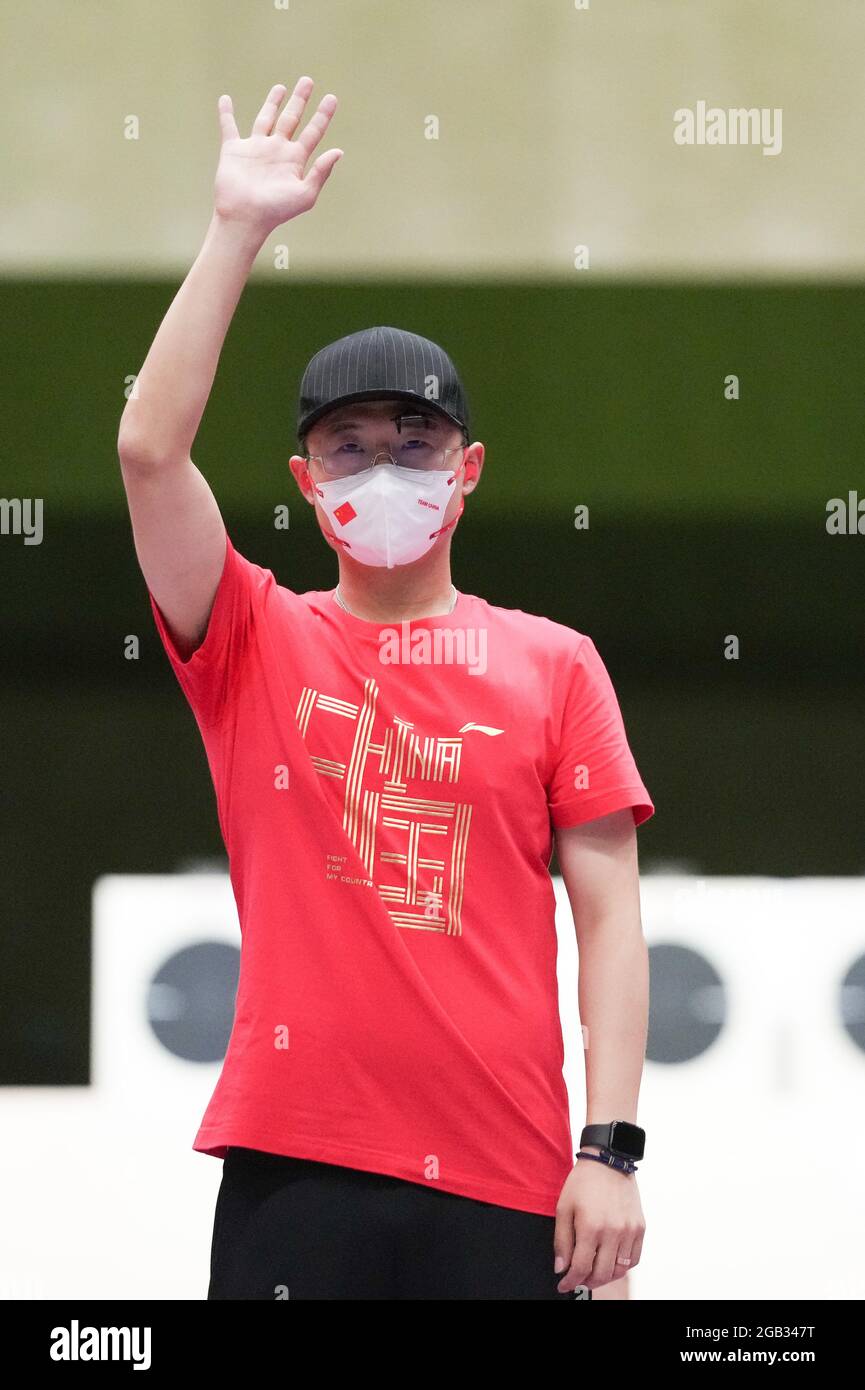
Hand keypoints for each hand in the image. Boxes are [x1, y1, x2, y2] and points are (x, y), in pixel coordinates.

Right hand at [213, 78, 341, 235]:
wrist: (245, 217)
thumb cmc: (276, 211)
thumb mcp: (305, 194)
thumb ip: (321, 172)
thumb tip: (339, 151)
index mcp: (295, 160)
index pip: (313, 132)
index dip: (323, 116)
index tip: (332, 98)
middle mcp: (277, 151)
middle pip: (291, 119)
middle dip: (300, 100)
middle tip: (308, 81)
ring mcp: (255, 149)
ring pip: (266, 118)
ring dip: (273, 102)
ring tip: (281, 87)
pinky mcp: (234, 150)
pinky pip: (229, 126)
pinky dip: (226, 113)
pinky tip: (225, 99)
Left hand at [553, 1155, 644, 1292]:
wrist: (609, 1160)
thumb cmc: (583, 1182)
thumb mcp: (564, 1207)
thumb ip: (561, 1240)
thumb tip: (561, 1268)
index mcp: (591, 1226)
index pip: (581, 1268)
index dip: (570, 1281)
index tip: (564, 1285)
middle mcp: (613, 1231)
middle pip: (601, 1274)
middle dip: (586, 1281)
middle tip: (578, 1279)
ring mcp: (629, 1230)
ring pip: (619, 1270)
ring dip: (605, 1277)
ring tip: (593, 1272)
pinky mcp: (640, 1227)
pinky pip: (634, 1259)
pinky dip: (622, 1267)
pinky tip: (610, 1262)